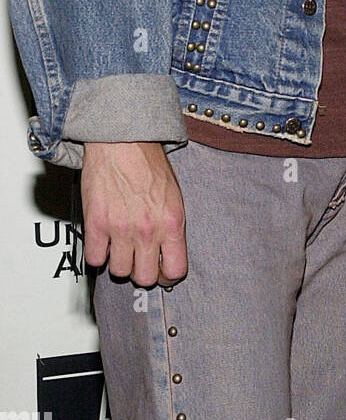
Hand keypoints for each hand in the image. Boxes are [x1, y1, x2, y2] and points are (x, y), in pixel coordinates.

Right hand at [81, 141, 186, 287]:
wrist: (121, 141)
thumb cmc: (147, 162)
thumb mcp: (173, 196)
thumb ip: (170, 226)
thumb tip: (168, 252)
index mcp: (172, 222)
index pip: (175, 270)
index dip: (168, 275)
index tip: (162, 272)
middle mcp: (148, 229)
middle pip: (145, 278)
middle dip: (142, 271)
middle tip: (139, 259)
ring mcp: (121, 229)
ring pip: (119, 272)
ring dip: (119, 262)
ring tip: (120, 245)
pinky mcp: (96, 224)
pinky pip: (95, 259)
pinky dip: (98, 253)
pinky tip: (103, 240)